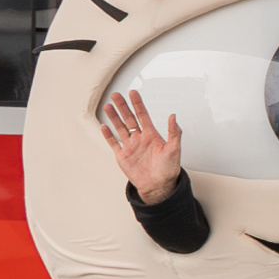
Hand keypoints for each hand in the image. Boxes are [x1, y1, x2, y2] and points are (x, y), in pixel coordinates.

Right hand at [99, 89, 183, 203]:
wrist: (158, 186)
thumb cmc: (168, 169)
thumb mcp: (174, 149)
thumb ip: (174, 132)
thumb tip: (173, 116)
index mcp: (152, 135)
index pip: (143, 115)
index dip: (138, 104)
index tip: (133, 92)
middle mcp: (140, 139)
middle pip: (129, 118)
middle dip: (122, 106)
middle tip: (116, 94)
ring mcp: (130, 146)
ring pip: (120, 128)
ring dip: (114, 117)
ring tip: (108, 105)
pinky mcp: (123, 156)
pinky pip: (113, 143)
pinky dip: (108, 135)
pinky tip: (104, 126)